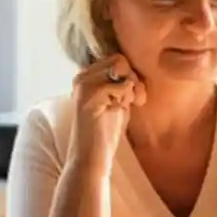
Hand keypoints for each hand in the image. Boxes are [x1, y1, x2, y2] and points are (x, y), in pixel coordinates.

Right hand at [68, 55, 146, 174]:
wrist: (91, 158)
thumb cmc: (105, 134)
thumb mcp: (117, 103)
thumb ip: (123, 86)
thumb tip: (135, 71)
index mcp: (86, 78)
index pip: (116, 59)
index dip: (130, 76)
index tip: (135, 98)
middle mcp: (81, 77)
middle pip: (119, 59)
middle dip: (132, 79)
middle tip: (134, 101)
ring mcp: (83, 85)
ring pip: (119, 66)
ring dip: (129, 87)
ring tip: (124, 106)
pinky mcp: (88, 95)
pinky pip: (120, 84)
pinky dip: (125, 98)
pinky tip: (116, 111)